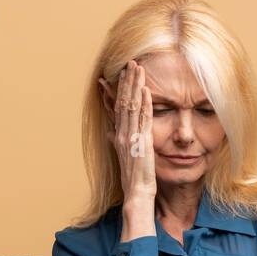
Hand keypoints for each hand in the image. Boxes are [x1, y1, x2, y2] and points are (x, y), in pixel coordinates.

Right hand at [98, 59, 156, 205]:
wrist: (136, 191)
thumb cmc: (133, 176)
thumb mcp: (123, 155)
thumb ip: (117, 141)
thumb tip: (110, 132)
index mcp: (119, 135)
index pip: (117, 107)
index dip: (118, 89)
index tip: (119, 74)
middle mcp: (122, 133)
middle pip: (123, 101)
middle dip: (127, 81)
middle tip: (131, 63)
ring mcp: (131, 137)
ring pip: (132, 106)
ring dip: (135, 86)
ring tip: (138, 69)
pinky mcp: (142, 142)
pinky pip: (143, 119)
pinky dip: (145, 103)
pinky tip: (146, 90)